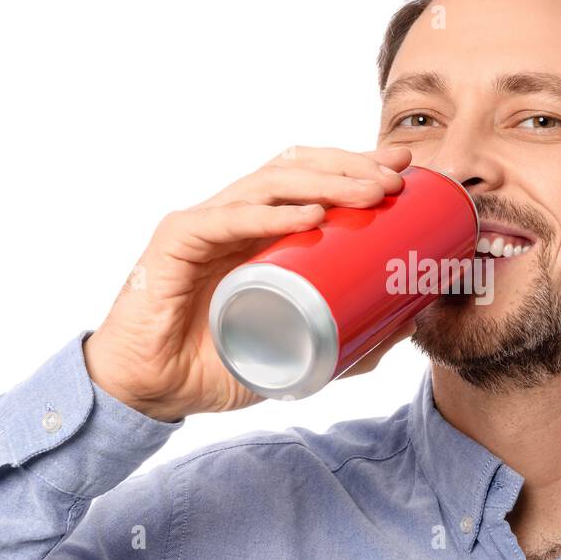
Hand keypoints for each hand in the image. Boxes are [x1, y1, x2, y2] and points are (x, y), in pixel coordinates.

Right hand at [83, 145, 413, 420]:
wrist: (153, 392)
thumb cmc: (217, 365)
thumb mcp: (297, 356)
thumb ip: (348, 344)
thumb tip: (407, 324)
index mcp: (259, 233)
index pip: (310, 181)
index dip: (355, 167)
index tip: (403, 167)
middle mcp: (233, 218)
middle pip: (296, 170)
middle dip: (349, 167)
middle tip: (395, 180)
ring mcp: (205, 224)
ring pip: (269, 184)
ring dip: (324, 183)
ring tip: (368, 193)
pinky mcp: (177, 241)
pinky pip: (227, 219)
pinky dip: (271, 215)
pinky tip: (311, 217)